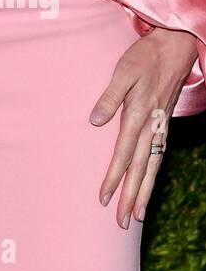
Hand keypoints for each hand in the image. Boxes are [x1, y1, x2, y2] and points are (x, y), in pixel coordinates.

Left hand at [89, 25, 199, 228]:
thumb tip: (95, 121)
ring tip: (136, 216)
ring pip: (152, 167)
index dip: (113, 178)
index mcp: (140, 115)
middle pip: (139, 169)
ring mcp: (161, 128)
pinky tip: (147, 187)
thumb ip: (109, 96)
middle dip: (130, 196)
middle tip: (122, 223)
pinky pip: (159, 157)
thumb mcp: (123, 71)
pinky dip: (153, 176)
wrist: (175, 47)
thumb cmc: (145, 57)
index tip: (103, 199)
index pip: (123, 154)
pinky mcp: (165, 125)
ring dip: (143, 192)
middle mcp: (152, 127)